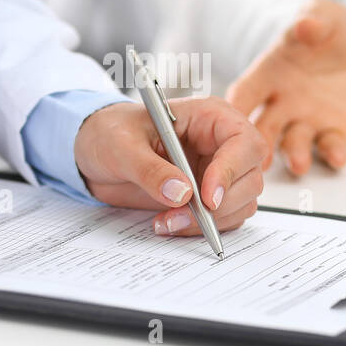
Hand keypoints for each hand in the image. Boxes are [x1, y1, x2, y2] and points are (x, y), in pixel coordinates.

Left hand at [74, 98, 268, 236]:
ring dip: (211, 222)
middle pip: (250, 177)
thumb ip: (150, 169)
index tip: (206, 197)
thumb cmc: (110, 133)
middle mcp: (220, 144)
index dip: (231, 171)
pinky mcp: (208, 197)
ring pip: (242, 203)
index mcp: (209, 117)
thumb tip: (181, 193)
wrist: (96, 152)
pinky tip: (170, 224)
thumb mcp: (121, 146)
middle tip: (181, 216)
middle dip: (220, 205)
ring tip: (167, 221)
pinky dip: (201, 229)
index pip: (243, 142)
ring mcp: (217, 172)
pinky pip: (224, 218)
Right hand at [227, 0, 345, 174]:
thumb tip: (305, 25)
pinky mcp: (335, 132)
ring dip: (294, 154)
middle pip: (263, 127)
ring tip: (298, 164)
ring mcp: (307, 121)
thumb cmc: (332, 32)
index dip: (235, 106)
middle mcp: (282, 104)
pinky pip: (331, 145)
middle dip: (259, 143)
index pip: (244, 92)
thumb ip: (313, 22)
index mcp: (269, 75)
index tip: (227, 120)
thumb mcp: (324, 18)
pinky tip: (338, 158)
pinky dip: (333, 153)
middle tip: (258, 159)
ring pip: (294, 143)